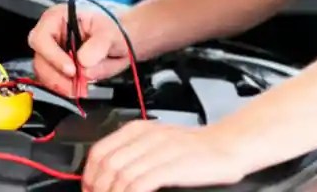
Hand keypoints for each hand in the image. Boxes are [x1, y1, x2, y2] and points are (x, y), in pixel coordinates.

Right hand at [27, 4, 131, 96]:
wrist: (120, 39)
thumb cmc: (113, 28)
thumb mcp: (111, 32)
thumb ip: (99, 44)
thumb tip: (84, 62)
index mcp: (59, 17)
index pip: (42, 37)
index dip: (53, 56)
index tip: (71, 70)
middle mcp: (51, 33)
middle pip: (40, 59)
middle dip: (58, 76)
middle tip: (78, 85)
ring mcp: (52, 51)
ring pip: (44, 73)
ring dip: (61, 85)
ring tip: (82, 88)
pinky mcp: (56, 67)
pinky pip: (53, 81)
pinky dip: (65, 88)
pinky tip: (79, 88)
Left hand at [81, 120, 249, 191]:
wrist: (228, 145)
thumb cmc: (195, 148)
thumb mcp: (159, 141)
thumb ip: (135, 150)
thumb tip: (108, 171)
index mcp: (139, 129)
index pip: (100, 150)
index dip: (89, 174)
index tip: (89, 189)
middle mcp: (147, 137)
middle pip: (107, 164)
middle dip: (97, 188)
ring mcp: (160, 150)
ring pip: (121, 175)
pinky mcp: (174, 166)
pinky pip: (141, 183)